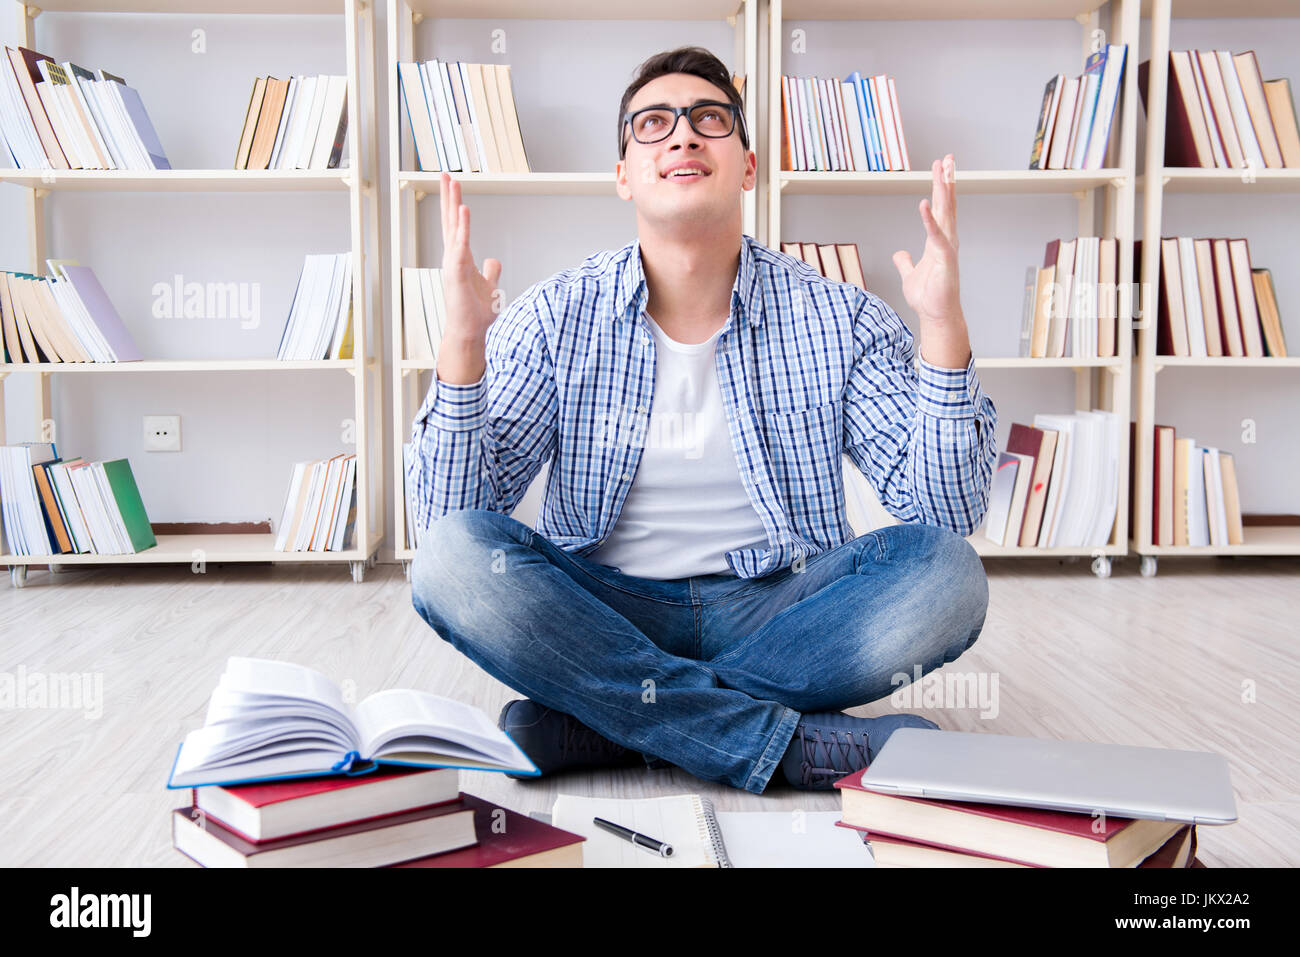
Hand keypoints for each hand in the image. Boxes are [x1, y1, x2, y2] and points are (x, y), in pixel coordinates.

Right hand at [439, 172, 502, 341]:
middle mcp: (453, 257)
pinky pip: (460, 244)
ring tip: (453, 182)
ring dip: (453, 203)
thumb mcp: (488, 285)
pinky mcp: (457, 271)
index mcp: (460, 258)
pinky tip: (463, 210)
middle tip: (445, 174)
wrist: (469, 330)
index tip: (453, 186)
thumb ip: (490, 271)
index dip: (454, 205)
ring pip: (453, 227)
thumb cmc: (475, 311)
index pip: (456, 226)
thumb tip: (493, 259)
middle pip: (450, 220)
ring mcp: (453, 263)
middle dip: (448, 197)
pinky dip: (462, 227)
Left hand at [892, 154, 962, 327]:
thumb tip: (900, 254)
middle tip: (947, 158)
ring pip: (946, 213)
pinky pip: (936, 236)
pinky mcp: (945, 259)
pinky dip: (930, 221)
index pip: (941, 208)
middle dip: (946, 180)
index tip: (941, 168)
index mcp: (938, 240)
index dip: (940, 188)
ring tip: (944, 170)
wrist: (936, 315)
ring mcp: (948, 248)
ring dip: (944, 191)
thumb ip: (905, 262)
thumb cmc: (928, 296)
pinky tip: (924, 205)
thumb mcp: (909, 274)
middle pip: (947, 204)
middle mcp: (946, 240)